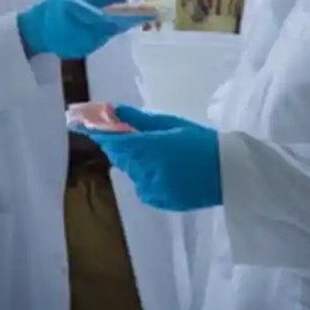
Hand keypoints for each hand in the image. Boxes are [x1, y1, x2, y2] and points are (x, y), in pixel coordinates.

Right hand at [17, 0, 153, 59]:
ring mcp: (76, 43)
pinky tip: (99, 30)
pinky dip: (100, 37)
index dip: (126, 17)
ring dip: (112, 30)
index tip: (147, 14)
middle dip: (124, 23)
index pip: (105, 16)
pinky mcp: (76, 52)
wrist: (31, 30)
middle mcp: (75, 28)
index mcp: (74, 9)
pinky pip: (95, 43)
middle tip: (145, 16)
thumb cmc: (53, 9)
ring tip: (123, 22)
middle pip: (108, 29)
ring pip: (104, 37)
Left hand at [83, 105, 222, 211]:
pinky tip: (168, 172)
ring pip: (131, 172)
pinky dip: (147, 178)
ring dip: (137, 163)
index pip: (111, 141)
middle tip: (137, 138)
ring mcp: (151, 188)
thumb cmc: (201, 142)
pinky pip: (142, 186)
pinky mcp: (158, 201)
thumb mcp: (171, 124)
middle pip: (120, 156)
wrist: (231, 174)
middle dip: (122, 146)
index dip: (93, 132)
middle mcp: (145, 170)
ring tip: (164, 156)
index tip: (79, 124)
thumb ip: (138, 120)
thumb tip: (112, 108)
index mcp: (148, 147)